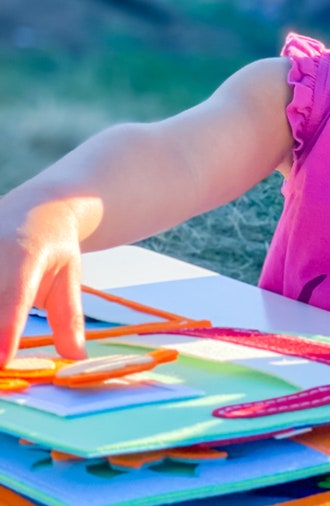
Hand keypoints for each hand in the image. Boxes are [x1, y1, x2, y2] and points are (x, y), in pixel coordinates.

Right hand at [0, 199, 85, 366]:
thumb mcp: (69, 275)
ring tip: (1, 358)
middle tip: (2, 370)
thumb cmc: (54, 246)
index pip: (12, 296)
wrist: (35, 205)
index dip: (5, 329)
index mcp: (24, 255)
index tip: (2, 361)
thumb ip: (68, 318)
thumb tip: (76, 358)